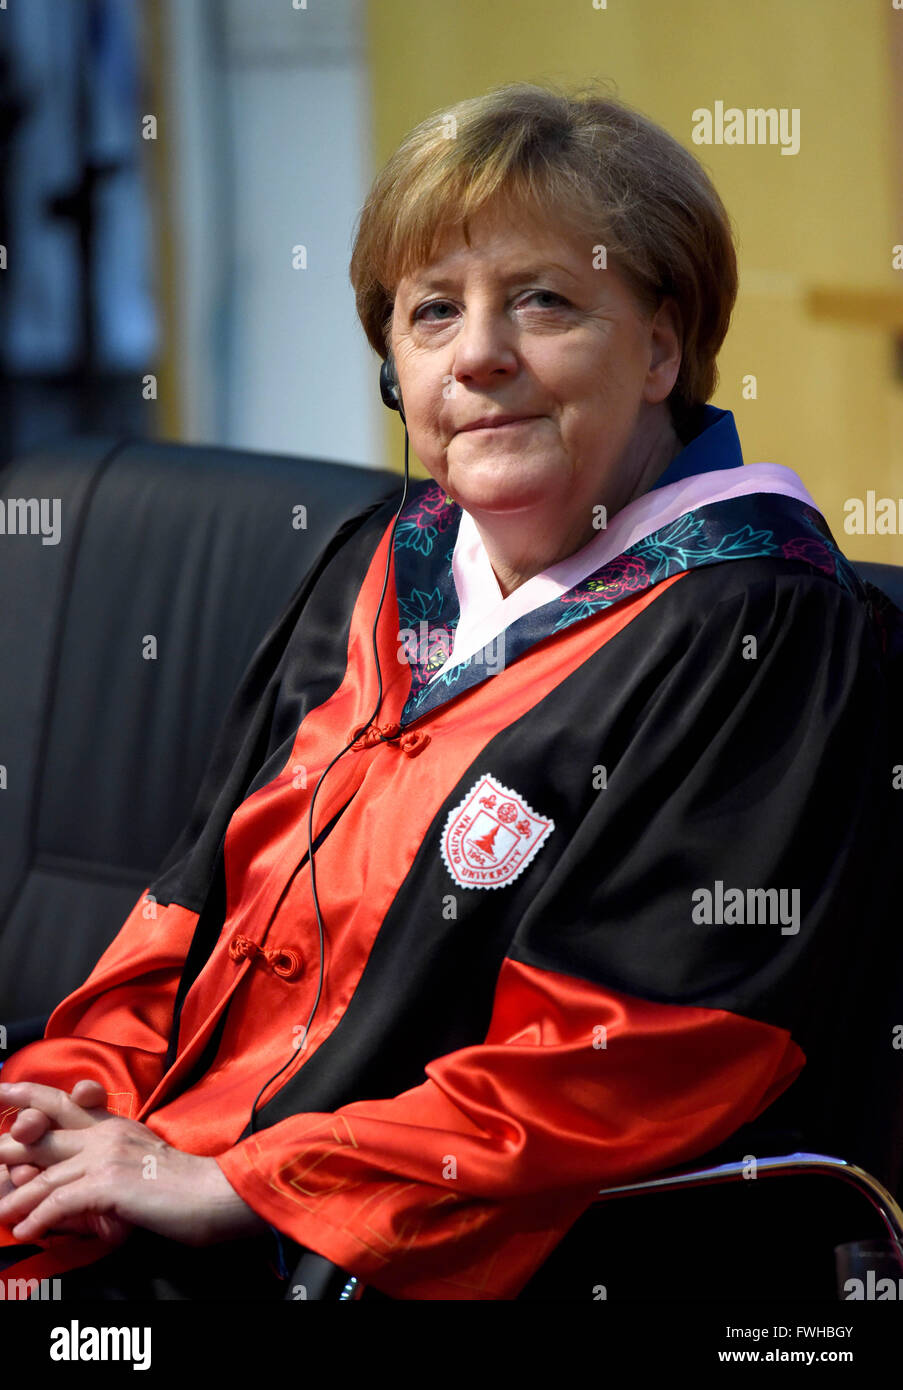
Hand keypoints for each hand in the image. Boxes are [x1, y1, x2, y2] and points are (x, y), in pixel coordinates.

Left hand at [0, 1080, 270, 1247]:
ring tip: (0, 1213)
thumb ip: (108, 1165)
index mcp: (115, 1125)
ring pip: (46, 1174)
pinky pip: (61, 1203)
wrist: (215, 1195)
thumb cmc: (185, 1187)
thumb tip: (74, 1181)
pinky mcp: (110, 1184)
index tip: (4, 1091)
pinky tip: (26, 1230)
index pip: (65, 1101)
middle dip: (9, 1144)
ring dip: (18, 1198)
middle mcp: (107, 1133)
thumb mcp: (142, 1164)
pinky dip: (39, 1219)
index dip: (31, 1094)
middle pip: (45, 1132)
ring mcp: (107, 1156)